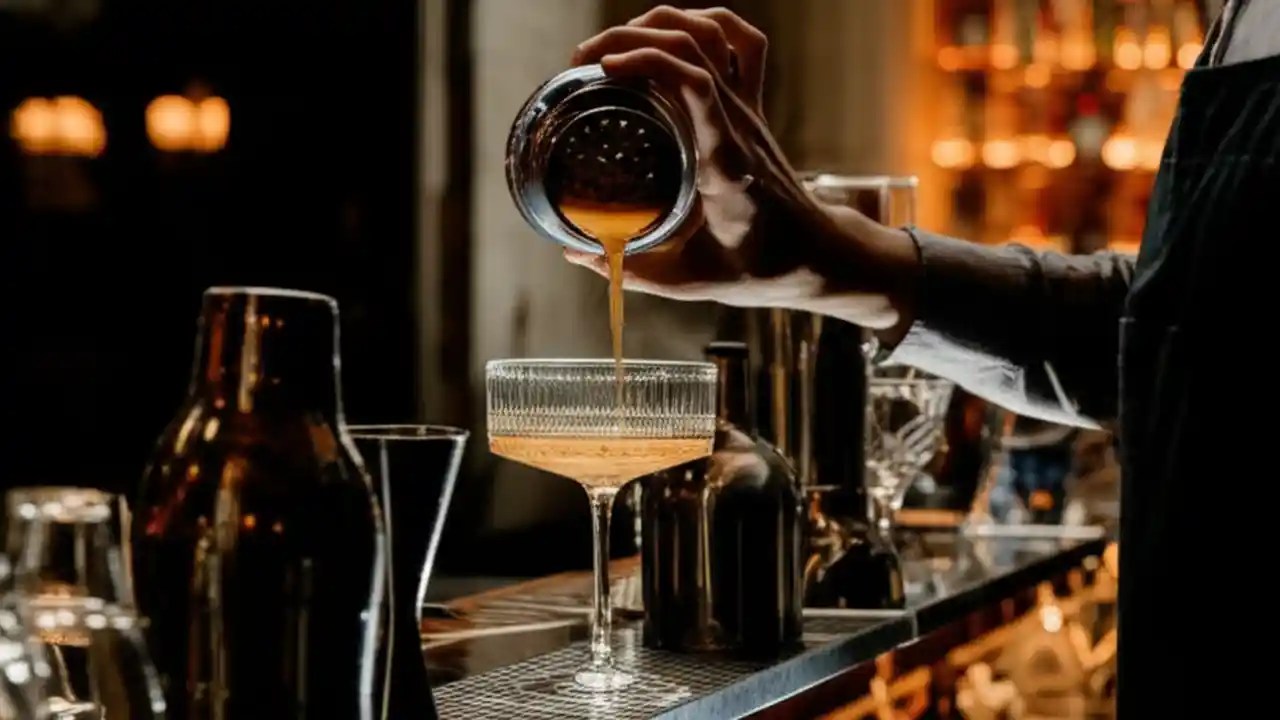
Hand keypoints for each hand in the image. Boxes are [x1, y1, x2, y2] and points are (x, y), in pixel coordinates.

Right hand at [567, 6, 918, 329]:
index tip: (603, 68)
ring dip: (660, 23)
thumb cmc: (756, 269)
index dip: (649, 62)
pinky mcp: (754, 107)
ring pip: (715, 33)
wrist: (813, 255)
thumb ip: (631, 271)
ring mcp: (750, 111)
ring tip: (614, 44)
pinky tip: (670, 31)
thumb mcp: (690, 282)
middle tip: (583, 60)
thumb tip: (574, 256)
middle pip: (694, 46)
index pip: (697, 87)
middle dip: (632, 36)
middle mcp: (739, 126)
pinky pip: (743, 43)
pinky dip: (706, 21)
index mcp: (724, 165)